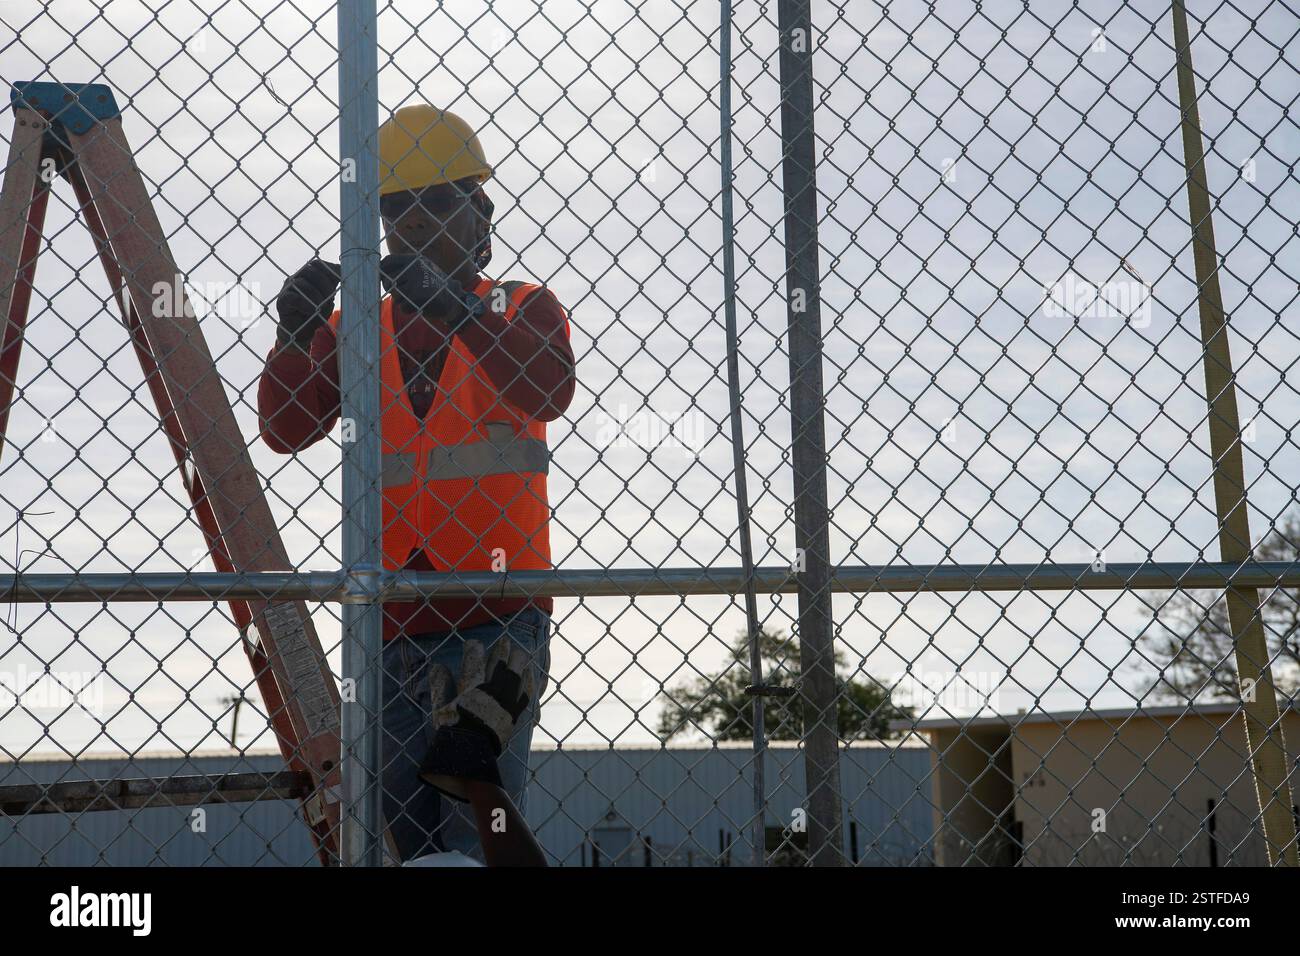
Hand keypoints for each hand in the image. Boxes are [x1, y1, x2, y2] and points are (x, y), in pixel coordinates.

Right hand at [275, 259, 339, 348]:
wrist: (300, 332)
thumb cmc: (315, 314)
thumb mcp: (328, 299)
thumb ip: (333, 286)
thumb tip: (343, 271)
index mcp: (307, 275)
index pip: (318, 264)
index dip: (330, 270)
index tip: (342, 279)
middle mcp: (296, 278)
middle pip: (310, 271)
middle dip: (325, 284)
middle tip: (331, 297)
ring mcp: (287, 288)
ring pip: (303, 284)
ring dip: (317, 297)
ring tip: (321, 308)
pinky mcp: (282, 301)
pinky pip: (294, 298)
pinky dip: (306, 304)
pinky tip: (312, 311)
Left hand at [379, 253, 478, 328]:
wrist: (454, 298)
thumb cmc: (433, 284)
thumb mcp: (420, 270)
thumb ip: (402, 269)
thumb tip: (377, 273)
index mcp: (413, 260)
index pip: (386, 262)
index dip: (381, 272)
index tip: (382, 279)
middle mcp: (413, 268)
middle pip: (388, 281)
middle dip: (393, 290)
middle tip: (404, 294)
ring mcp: (416, 281)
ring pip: (395, 295)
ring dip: (402, 301)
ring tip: (416, 298)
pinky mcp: (418, 295)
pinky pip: (403, 306)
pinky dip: (409, 309)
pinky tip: (420, 305)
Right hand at [418, 637, 534, 801]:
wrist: (471, 757)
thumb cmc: (452, 733)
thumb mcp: (440, 710)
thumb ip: (440, 686)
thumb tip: (437, 666)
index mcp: (472, 690)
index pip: (474, 662)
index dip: (474, 650)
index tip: (474, 643)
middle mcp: (491, 693)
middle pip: (500, 665)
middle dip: (502, 651)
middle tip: (504, 641)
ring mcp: (505, 703)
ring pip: (516, 677)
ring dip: (518, 662)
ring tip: (520, 652)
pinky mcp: (514, 714)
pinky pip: (525, 695)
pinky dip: (528, 683)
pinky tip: (530, 675)